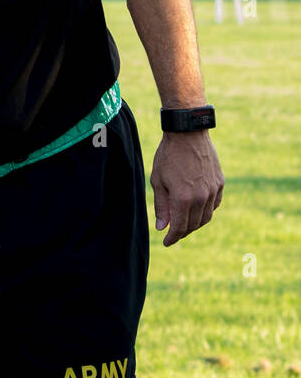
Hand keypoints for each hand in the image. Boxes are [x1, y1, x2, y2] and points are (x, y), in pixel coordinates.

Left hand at [150, 131, 223, 246]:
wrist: (188, 135)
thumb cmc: (168, 156)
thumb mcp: (158, 181)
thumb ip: (161, 206)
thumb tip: (162, 227)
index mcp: (183, 198)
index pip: (180, 227)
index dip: (172, 238)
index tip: (166, 243)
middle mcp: (201, 197)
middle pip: (194, 225)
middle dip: (183, 232)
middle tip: (173, 234)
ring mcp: (213, 190)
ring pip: (206, 217)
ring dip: (195, 224)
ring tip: (184, 224)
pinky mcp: (220, 183)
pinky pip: (214, 205)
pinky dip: (206, 212)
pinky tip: (197, 211)